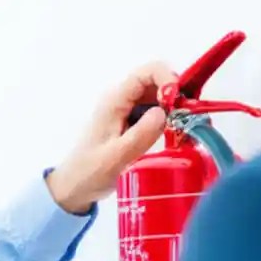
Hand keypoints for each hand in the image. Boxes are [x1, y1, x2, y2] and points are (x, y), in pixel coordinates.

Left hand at [46, 62, 177, 213]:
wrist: (73, 187)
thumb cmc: (89, 172)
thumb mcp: (116, 157)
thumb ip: (141, 135)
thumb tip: (164, 112)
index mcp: (114, 101)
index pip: (146, 72)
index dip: (168, 78)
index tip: (179, 101)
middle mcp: (120, 99)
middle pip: (157, 81)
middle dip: (176, 95)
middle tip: (187, 118)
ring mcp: (126, 110)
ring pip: (159, 97)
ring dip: (174, 108)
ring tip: (183, 129)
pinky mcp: (131, 122)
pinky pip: (154, 112)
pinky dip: (168, 119)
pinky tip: (174, 135)